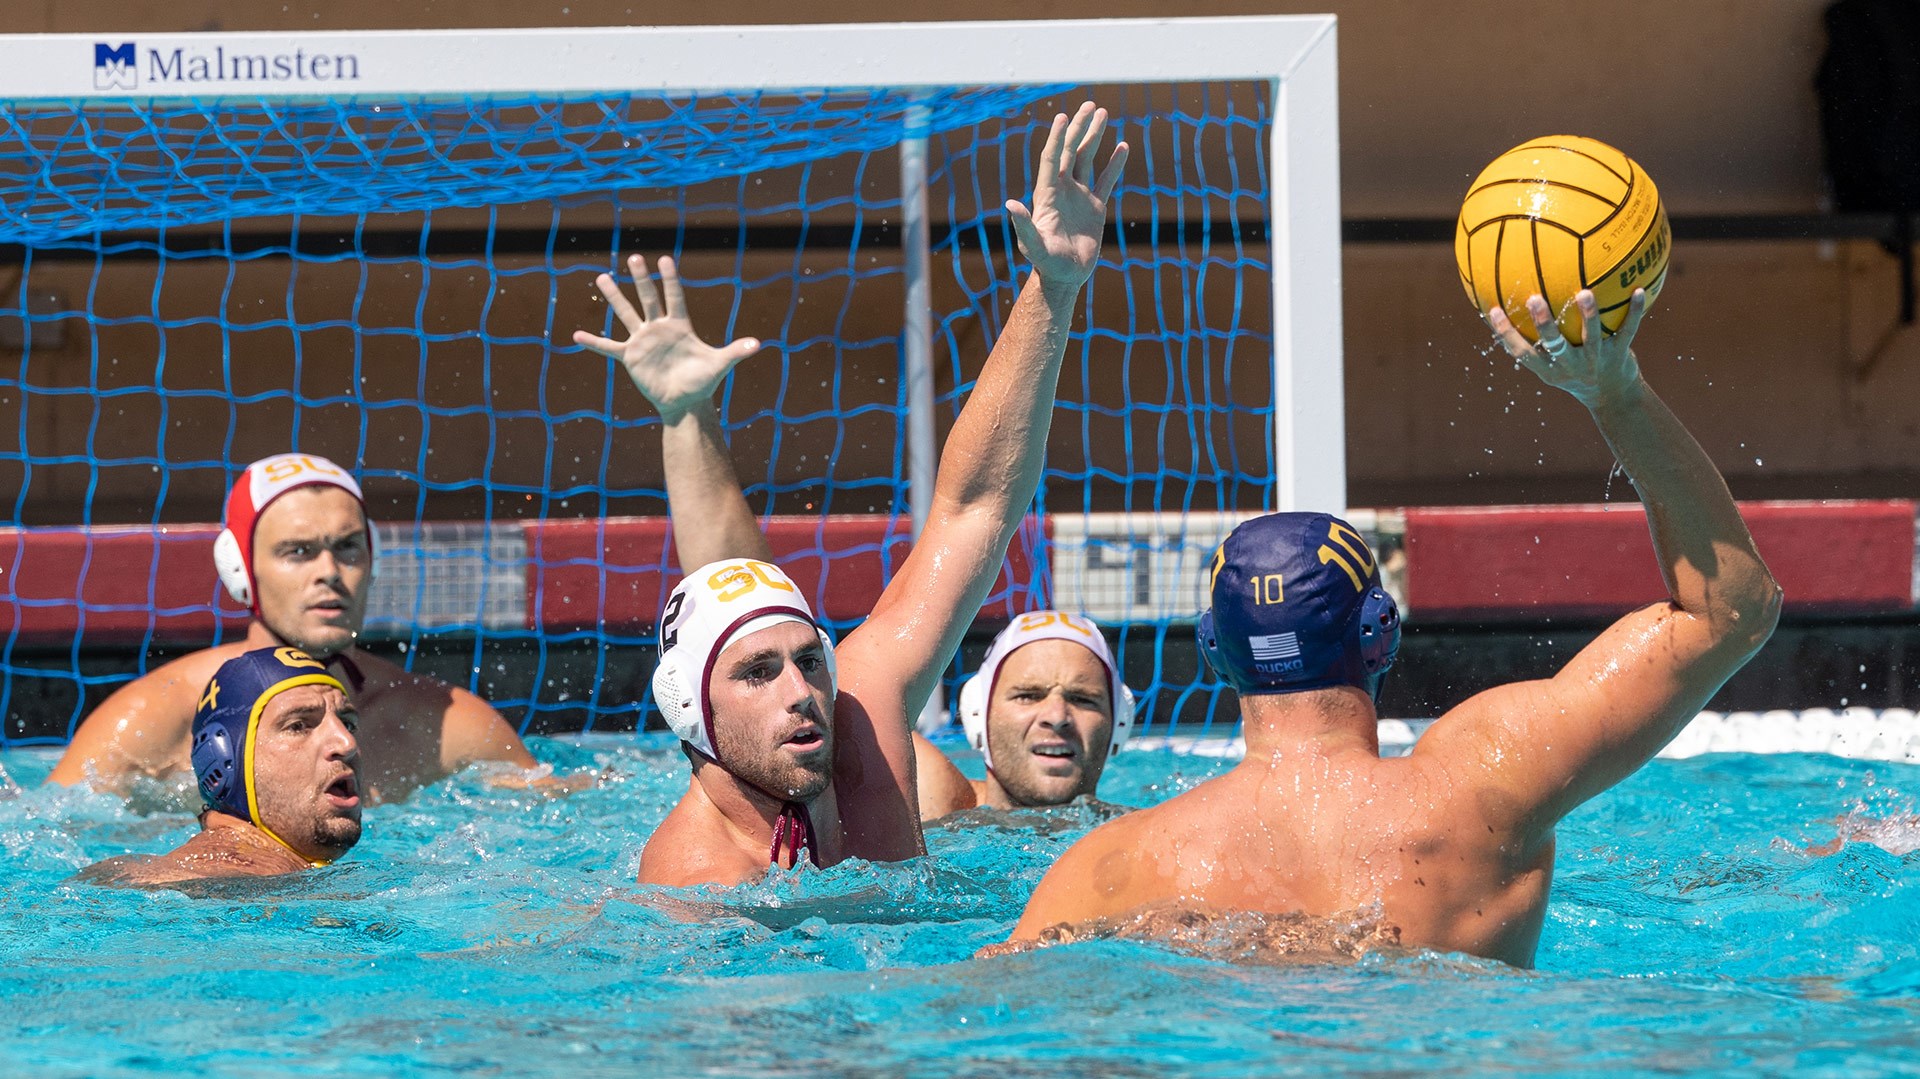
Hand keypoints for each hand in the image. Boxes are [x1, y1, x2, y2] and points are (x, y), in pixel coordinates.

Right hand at [571, 254, 762, 422]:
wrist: (685, 401)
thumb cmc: (703, 381)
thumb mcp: (720, 364)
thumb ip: (736, 351)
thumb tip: (758, 345)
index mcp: (680, 326)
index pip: (675, 297)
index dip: (670, 279)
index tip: (665, 259)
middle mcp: (659, 328)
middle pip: (649, 298)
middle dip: (642, 279)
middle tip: (635, 258)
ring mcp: (643, 341)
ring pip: (627, 314)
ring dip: (615, 297)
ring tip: (602, 277)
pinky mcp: (631, 357)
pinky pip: (609, 347)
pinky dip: (594, 342)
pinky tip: (577, 334)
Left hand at [1006, 101, 1128, 297]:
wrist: (1064, 276)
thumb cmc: (1045, 263)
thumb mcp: (1033, 246)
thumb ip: (1024, 225)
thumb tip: (1010, 203)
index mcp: (1048, 194)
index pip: (1052, 159)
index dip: (1057, 138)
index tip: (1063, 117)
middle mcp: (1063, 190)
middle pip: (1071, 151)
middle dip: (1079, 128)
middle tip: (1090, 104)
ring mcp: (1080, 196)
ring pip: (1088, 159)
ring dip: (1095, 136)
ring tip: (1103, 114)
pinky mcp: (1095, 207)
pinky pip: (1106, 180)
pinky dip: (1114, 164)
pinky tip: (1122, 147)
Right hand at [1488, 288, 1648, 409]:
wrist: (1613, 396)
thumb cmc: (1577, 373)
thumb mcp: (1553, 365)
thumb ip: (1536, 342)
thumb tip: (1512, 310)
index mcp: (1550, 370)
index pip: (1522, 353)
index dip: (1506, 333)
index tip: (1493, 310)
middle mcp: (1571, 366)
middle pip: (1555, 344)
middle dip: (1543, 323)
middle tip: (1533, 299)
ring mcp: (1596, 360)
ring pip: (1592, 337)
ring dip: (1588, 315)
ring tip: (1584, 293)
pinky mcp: (1619, 354)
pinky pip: (1628, 330)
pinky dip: (1635, 312)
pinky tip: (1638, 291)